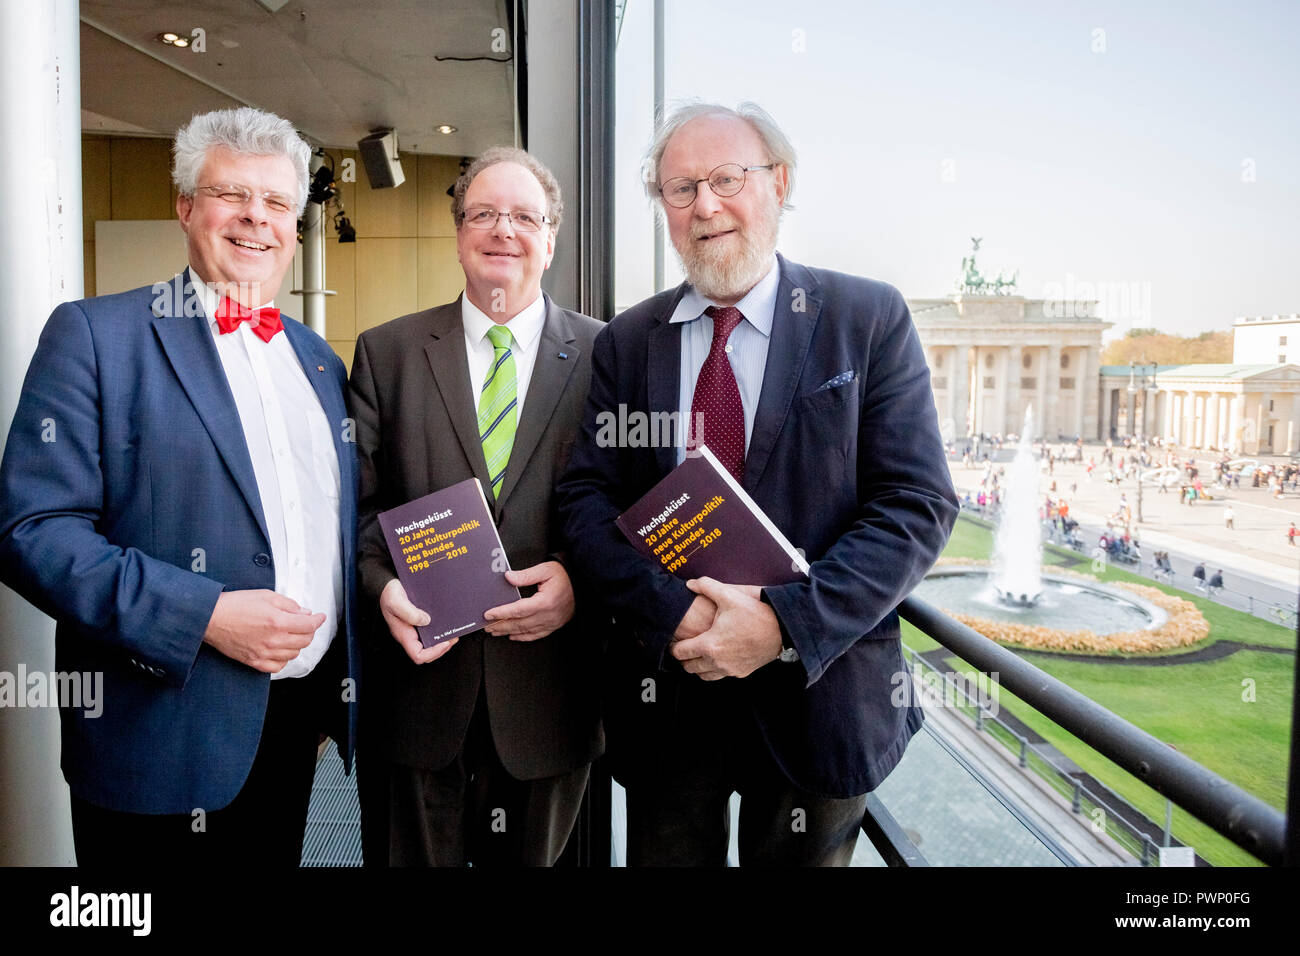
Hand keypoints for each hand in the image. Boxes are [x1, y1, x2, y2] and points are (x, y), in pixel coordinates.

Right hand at [203, 590, 323, 673]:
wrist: (211, 618)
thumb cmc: (236, 605)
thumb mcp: (266, 595)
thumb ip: (289, 605)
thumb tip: (305, 613)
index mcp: (278, 622)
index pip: (309, 625)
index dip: (318, 620)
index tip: (320, 617)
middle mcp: (273, 640)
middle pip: (304, 641)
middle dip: (309, 631)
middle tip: (305, 624)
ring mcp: (264, 653)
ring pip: (293, 654)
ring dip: (296, 644)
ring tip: (290, 634)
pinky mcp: (254, 662)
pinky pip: (278, 666)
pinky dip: (283, 659)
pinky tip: (280, 649)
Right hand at [380, 578, 458, 664]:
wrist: (386, 585)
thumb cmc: (388, 594)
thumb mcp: (397, 602)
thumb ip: (410, 613)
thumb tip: (426, 620)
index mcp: (403, 634)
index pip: (418, 655)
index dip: (433, 653)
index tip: (445, 642)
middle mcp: (409, 634)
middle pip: (426, 652)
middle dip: (442, 647)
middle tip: (453, 637)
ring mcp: (414, 629)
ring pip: (429, 643)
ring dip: (442, 639)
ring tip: (453, 632)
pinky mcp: (418, 621)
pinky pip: (430, 631)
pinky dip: (439, 630)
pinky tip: (446, 623)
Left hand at [483, 561, 574, 641]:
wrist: (582, 585)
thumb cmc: (564, 576)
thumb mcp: (545, 570)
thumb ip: (526, 575)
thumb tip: (508, 577)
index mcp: (545, 602)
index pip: (518, 610)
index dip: (501, 613)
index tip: (488, 614)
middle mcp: (548, 615)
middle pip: (519, 623)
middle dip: (500, 625)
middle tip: (486, 626)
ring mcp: (552, 623)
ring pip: (525, 631)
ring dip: (508, 632)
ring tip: (495, 631)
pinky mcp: (554, 626)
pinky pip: (536, 635)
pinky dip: (523, 637)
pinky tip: (513, 636)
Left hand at [670, 578, 781, 679]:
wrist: (781, 630)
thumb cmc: (755, 614)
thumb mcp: (729, 595)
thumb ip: (706, 586)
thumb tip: (690, 583)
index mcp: (709, 645)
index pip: (680, 653)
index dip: (673, 647)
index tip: (674, 641)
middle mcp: (717, 662)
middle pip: (689, 667)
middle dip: (683, 658)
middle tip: (684, 646)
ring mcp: (729, 670)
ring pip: (703, 675)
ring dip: (697, 666)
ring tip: (698, 653)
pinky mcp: (740, 673)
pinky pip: (719, 676)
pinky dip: (713, 669)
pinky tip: (716, 657)